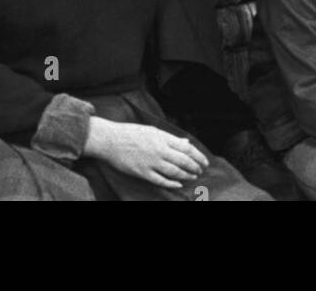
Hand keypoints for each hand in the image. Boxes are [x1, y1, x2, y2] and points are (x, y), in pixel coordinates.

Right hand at [83, 117, 208, 189]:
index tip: (205, 161)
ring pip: (175, 172)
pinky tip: (178, 184)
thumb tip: (186, 142)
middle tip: (200, 171)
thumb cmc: (131, 133)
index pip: (187, 148)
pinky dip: (172, 184)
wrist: (110, 140)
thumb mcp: (152, 130)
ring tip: (193, 177)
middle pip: (184, 161)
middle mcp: (159, 150)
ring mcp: (151, 162)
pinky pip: (161, 181)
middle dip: (195, 167)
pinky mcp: (143, 173)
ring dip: (186, 176)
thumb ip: (170, 138)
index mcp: (162, 137)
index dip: (198, 156)